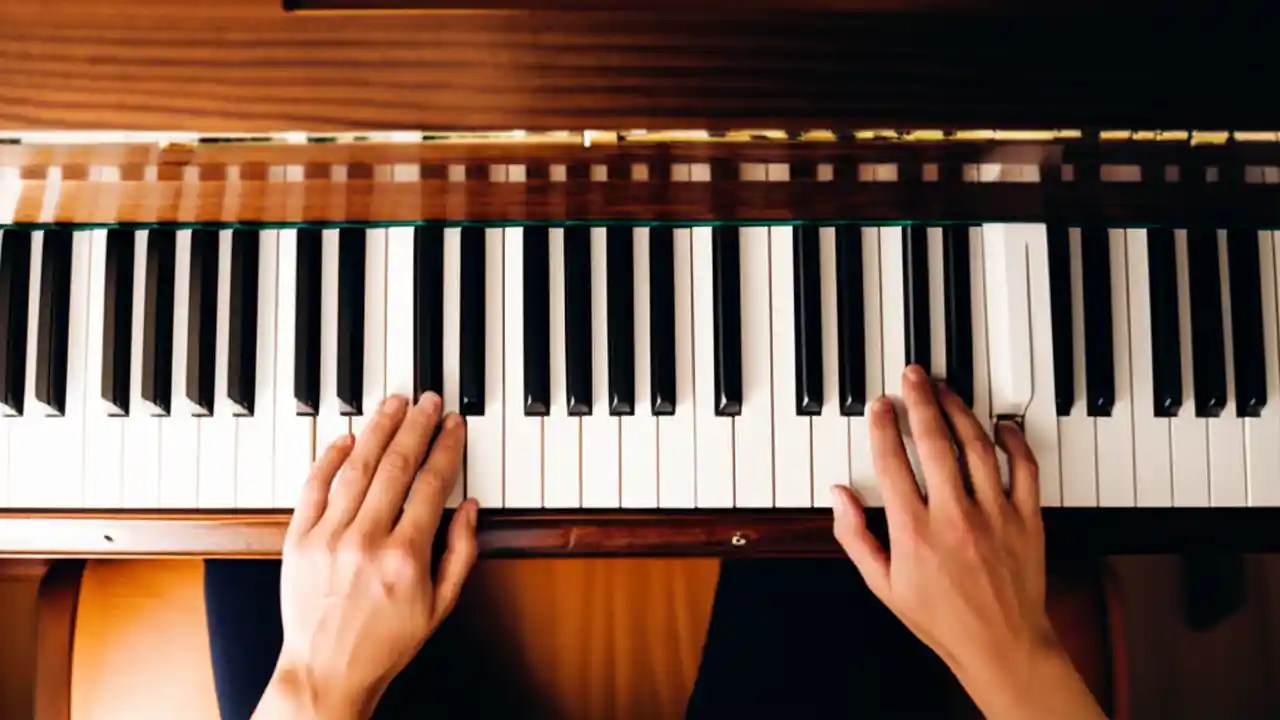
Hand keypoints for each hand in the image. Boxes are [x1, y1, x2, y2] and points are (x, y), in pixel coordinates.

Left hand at [255, 393, 479, 719]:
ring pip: (357, 467)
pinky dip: (330, 458)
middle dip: (416, 426)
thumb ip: (461, 554)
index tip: (453, 426)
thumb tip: (472, 508)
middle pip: (396, 466)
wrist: (326, 671)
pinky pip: (314, 487)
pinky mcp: (298, 539)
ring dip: (378, 430)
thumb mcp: (441, 606)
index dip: (446, 448)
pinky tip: (348, 437)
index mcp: (406, 558)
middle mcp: (366, 541)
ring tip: (393, 405)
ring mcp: (329, 537)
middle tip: (428, 402)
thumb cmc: (385, 643)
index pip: (432, 484)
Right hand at [830, 365, 1103, 719]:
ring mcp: (994, 515)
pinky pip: (1024, 468)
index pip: (893, 463)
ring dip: (959, 411)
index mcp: (914, 532)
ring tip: (945, 390)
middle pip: (935, 443)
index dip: (883, 427)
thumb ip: (855, 537)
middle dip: (920, 402)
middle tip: (912, 376)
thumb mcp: (882, 585)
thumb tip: (839, 495)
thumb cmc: (940, 619)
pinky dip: (1013, 441)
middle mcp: (954, 517)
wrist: (1001, 645)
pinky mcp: (1027, 519)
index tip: (879, 405)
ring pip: (977, 446)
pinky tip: (999, 424)